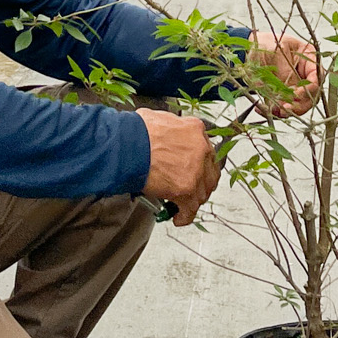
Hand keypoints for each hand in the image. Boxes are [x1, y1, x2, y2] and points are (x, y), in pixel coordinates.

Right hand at [137, 108, 219, 225]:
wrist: (127, 145)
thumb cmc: (136, 132)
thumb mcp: (159, 120)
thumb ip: (171, 130)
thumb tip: (167, 138)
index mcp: (194, 130)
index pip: (205, 151)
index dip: (199, 164)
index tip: (194, 170)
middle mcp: (200, 149)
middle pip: (209, 173)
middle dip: (201, 184)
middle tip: (191, 189)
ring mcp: (195, 171)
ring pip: (201, 193)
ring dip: (192, 201)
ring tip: (182, 206)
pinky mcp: (186, 190)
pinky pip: (190, 209)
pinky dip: (184, 216)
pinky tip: (178, 217)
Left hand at [247, 31, 320, 116]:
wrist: (250, 49)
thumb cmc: (265, 44)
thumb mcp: (276, 52)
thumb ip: (285, 71)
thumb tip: (290, 91)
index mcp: (308, 58)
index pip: (316, 77)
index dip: (308, 89)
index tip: (295, 95)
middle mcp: (305, 74)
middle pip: (311, 95)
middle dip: (299, 105)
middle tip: (285, 109)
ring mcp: (295, 85)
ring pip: (299, 104)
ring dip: (288, 111)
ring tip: (275, 110)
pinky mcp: (284, 94)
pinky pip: (284, 106)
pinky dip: (276, 110)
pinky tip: (266, 108)